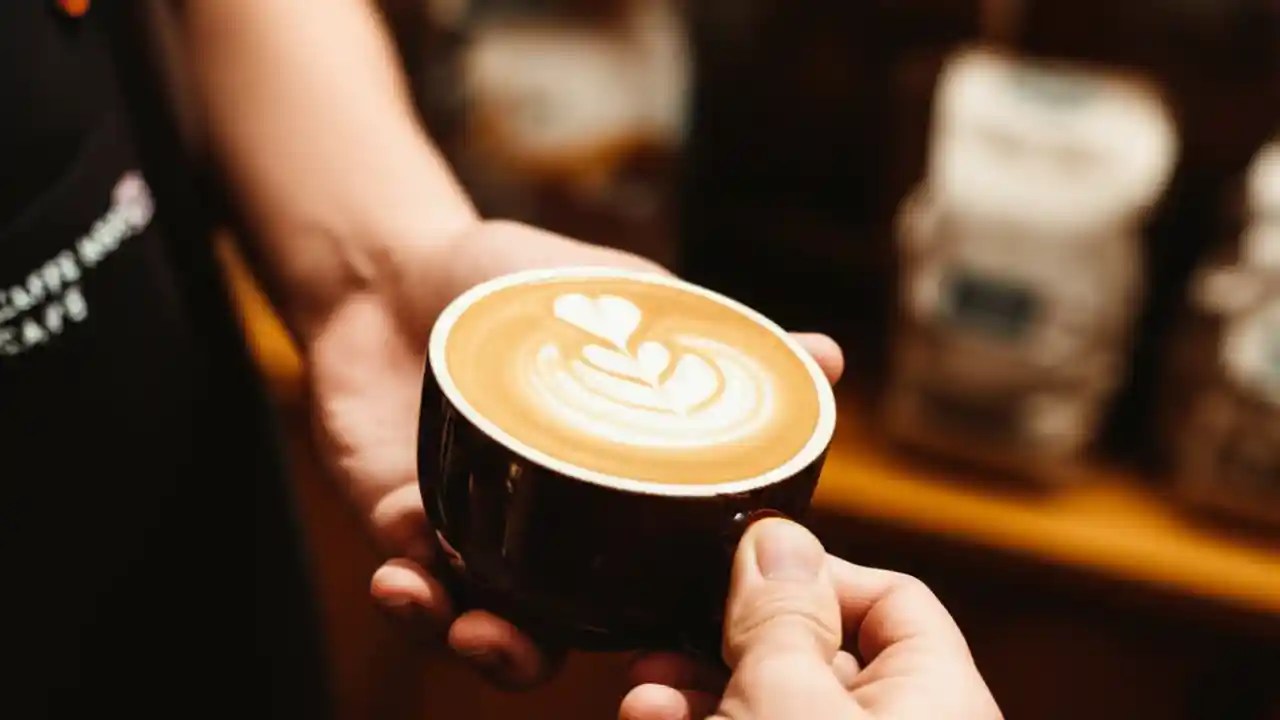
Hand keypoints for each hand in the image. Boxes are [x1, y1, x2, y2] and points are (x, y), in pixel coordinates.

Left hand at [301, 220, 845, 688]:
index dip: (683, 627)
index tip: (690, 639)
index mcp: (624, 496)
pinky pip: (416, 589)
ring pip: (494, 630)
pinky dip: (411, 595)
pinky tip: (401, 569)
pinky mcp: (410, 533)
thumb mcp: (624, 304)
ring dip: (481, 647)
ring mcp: (487, 537)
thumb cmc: (521, 284)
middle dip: (557, 653)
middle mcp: (561, 532)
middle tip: (531, 643)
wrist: (395, 267)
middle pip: (577, 630)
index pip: (668, 582)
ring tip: (468, 624)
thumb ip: (708, 340)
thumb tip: (829, 356)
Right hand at [621, 519, 1001, 718]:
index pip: (893, 599)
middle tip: (670, 626)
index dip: (815, 571)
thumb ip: (781, 613)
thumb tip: (778, 537)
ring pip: (776, 704)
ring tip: (645, 688)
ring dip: (700, 687)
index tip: (741, 565)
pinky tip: (649, 717)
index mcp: (939, 699)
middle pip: (820, 654)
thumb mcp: (785, 698)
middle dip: (731, 636)